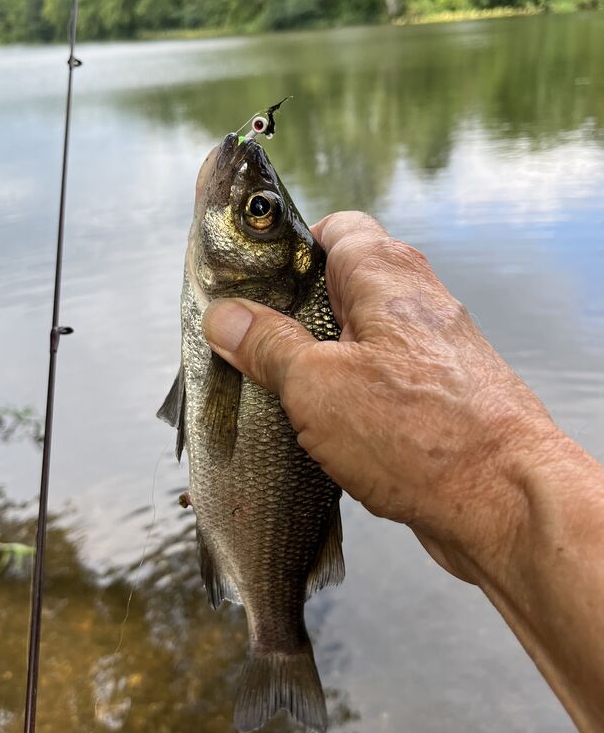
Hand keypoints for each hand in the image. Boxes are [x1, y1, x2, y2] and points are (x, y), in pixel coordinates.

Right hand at [202, 211, 558, 581]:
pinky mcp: (440, 398)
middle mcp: (417, 305)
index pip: (337, 229)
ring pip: (362, 340)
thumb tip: (226, 318)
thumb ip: (268, 346)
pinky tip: (327, 429)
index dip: (291, 248)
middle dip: (296, 315)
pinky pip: (382, 381)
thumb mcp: (318, 386)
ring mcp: (432, 353)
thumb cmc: (424, 436)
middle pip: (344, 287)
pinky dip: (351, 396)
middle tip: (255, 345)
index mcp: (387, 278)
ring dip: (322, 363)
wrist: (507, 502)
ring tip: (284, 393)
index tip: (253, 281)